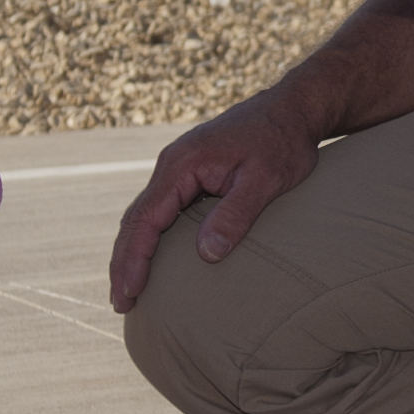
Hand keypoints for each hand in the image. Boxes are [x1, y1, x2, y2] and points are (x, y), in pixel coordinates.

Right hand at [107, 85, 325, 307]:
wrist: (292, 109)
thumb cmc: (282, 142)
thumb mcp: (265, 179)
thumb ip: (235, 214)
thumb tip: (207, 254)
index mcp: (182, 165)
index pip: (146, 218)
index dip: (134, 258)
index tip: (129, 292)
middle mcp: (172, 166)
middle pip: (136, 219)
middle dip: (124, 262)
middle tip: (120, 304)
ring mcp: (179, 170)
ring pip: (145, 216)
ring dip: (133, 252)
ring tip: (128, 291)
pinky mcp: (191, 176)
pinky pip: (161, 211)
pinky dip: (149, 238)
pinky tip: (151, 261)